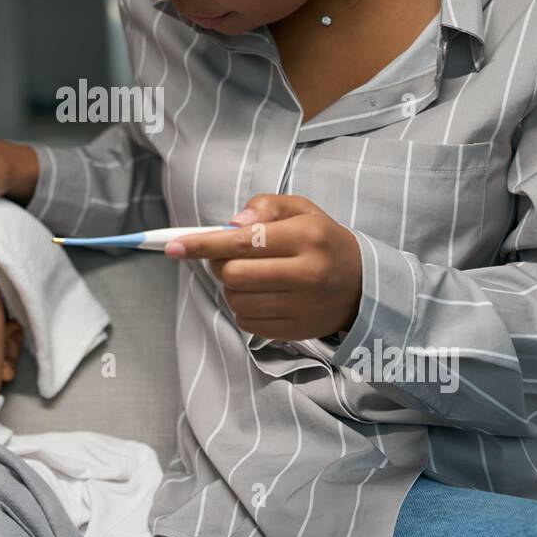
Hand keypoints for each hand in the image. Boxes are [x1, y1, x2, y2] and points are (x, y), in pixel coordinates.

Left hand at [162, 194, 363, 341]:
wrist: (363, 285)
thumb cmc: (322, 240)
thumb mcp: (302, 209)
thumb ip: (264, 206)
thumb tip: (230, 225)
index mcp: (305, 237)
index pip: (241, 241)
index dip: (202, 244)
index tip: (173, 247)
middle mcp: (305, 273)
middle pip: (232, 274)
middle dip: (219, 264)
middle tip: (228, 257)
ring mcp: (301, 306)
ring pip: (236, 300)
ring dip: (231, 287)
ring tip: (250, 275)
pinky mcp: (295, 331)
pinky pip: (247, 322)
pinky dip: (243, 308)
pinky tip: (261, 295)